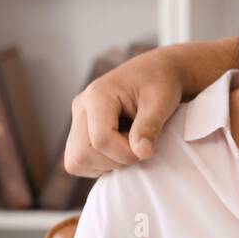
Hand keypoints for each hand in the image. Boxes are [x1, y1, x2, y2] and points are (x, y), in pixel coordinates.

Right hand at [65, 50, 182, 176]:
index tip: (147, 148)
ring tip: (130, 145)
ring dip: (108, 164)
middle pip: (83, 154)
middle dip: (116, 160)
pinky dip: (101, 165)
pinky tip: (120, 149)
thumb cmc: (160, 83)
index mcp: (97, 95)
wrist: (156, 73)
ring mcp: (77, 121)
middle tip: (139, 147)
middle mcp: (80, 108)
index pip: (101, 139)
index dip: (126, 153)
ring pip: (77, 162)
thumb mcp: (161, 101)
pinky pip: (79, 163)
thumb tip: (142, 153)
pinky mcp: (79, 133)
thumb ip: (149, 126)